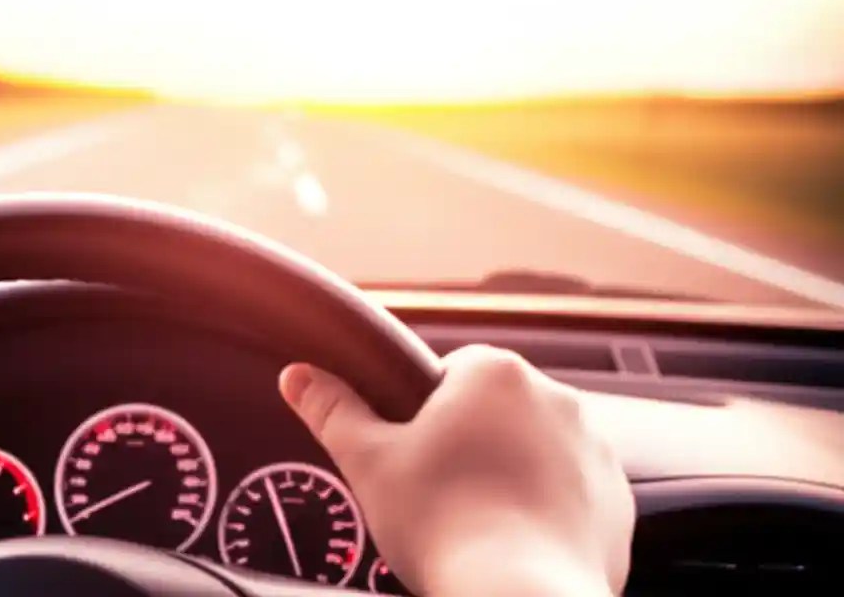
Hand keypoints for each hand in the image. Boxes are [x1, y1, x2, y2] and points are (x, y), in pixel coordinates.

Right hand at [279, 345, 632, 596]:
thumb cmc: (443, 524)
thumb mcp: (368, 462)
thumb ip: (332, 410)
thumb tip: (298, 375)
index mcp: (495, 373)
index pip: (452, 371)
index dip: (424, 414)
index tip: (413, 455)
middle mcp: (556, 398)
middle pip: (496, 411)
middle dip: (470, 444)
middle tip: (437, 493)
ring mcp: (594, 450)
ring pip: (535, 452)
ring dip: (511, 475)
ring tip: (476, 524)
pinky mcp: (616, 501)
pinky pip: (572, 495)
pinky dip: (546, 513)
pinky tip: (514, 544)